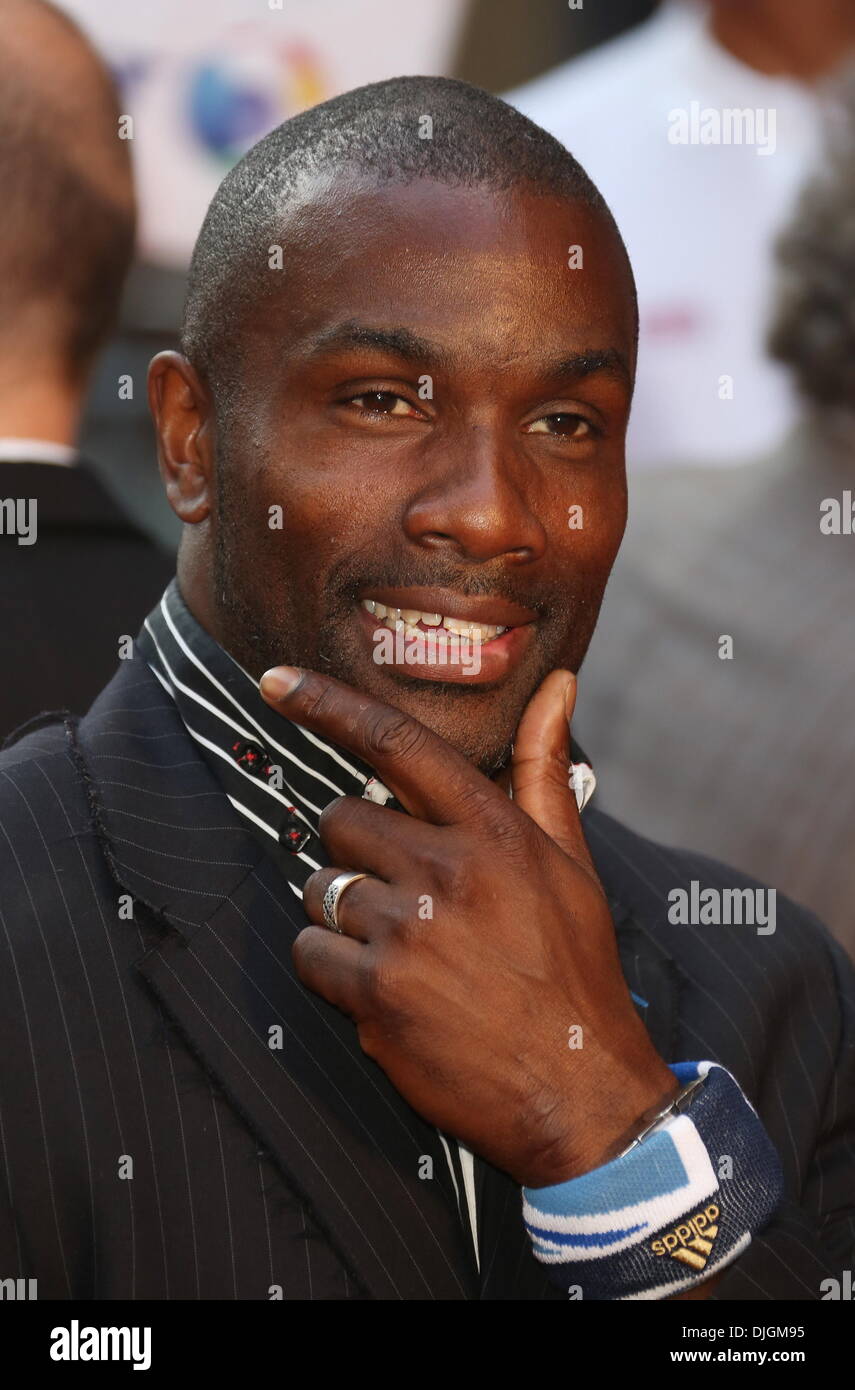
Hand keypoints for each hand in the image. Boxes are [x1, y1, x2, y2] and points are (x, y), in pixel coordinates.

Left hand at [259, 665, 677, 1186]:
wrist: (580, 1089)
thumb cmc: (574, 970)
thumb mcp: (570, 864)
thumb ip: (544, 770)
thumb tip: (557, 684)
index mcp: (494, 831)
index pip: (397, 743)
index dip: (327, 704)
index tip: (274, 682)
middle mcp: (448, 868)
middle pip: (341, 818)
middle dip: (358, 851)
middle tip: (402, 893)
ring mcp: (408, 930)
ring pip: (321, 887)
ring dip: (345, 914)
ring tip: (405, 951)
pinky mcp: (377, 992)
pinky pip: (310, 952)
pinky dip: (332, 969)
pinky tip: (384, 991)